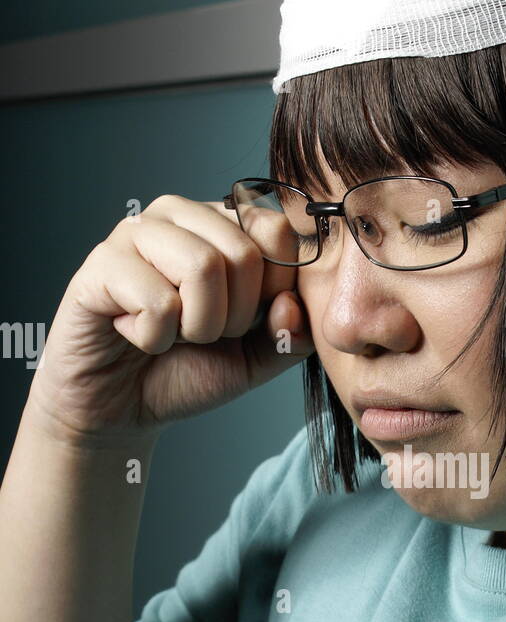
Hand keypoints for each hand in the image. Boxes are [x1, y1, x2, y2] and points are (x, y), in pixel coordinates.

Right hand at [27, 195, 314, 446]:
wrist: (120, 406)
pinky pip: (157, 301)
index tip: (241, 321)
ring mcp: (136, 232)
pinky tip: (134, 334)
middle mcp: (178, 215)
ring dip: (196, 327)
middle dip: (234, 318)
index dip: (271, 291)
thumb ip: (289, 334)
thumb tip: (289, 304)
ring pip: (202, 266)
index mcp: (221, 223)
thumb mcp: (255, 358)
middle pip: (243, 252)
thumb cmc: (185, 369)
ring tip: (171, 333)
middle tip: (200, 334)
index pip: (275, 230)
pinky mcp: (101, 263)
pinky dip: (155, 338)